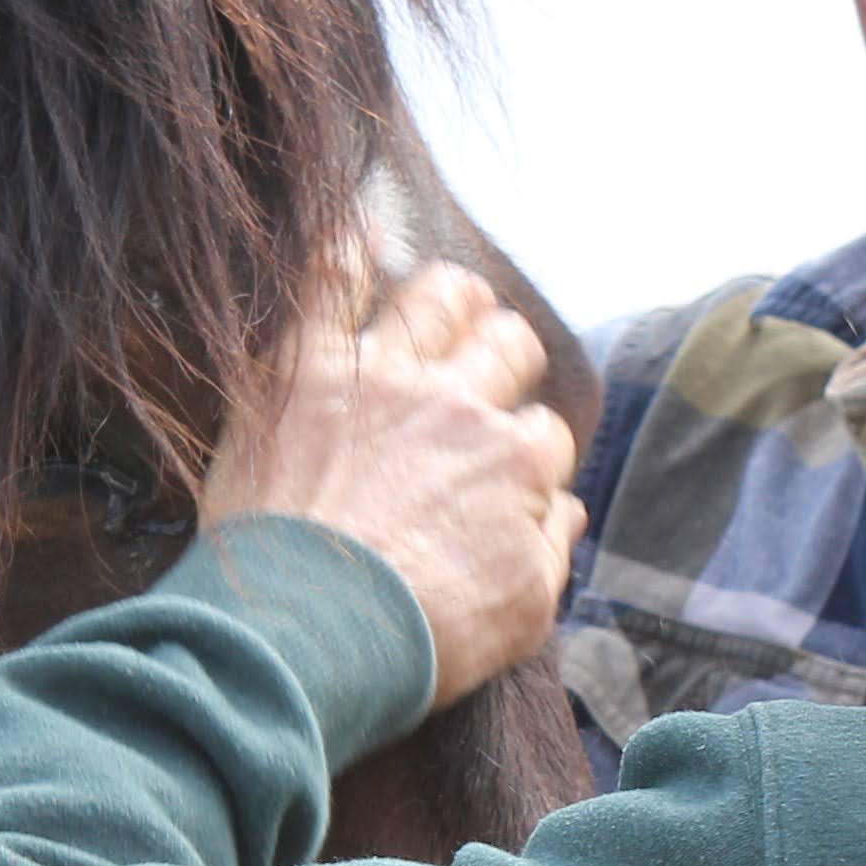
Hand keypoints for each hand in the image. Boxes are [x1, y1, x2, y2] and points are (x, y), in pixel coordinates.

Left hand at [200, 261, 582, 711]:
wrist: (311, 633)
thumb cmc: (418, 638)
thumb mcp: (524, 616)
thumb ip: (551, 549)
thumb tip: (561, 506)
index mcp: (517, 460)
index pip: (543, 432)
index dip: (528, 449)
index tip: (508, 472)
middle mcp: (460, 402)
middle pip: (504, 346)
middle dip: (506, 353)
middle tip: (488, 365)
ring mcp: (381, 376)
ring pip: (436, 299)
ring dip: (451, 295)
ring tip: (451, 298)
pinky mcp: (305, 370)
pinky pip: (329, 285)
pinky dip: (343, 249)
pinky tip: (355, 227)